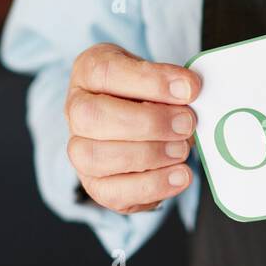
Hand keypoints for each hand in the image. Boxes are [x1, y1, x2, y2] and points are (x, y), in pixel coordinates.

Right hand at [65, 43, 201, 212]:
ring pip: (95, 157)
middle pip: (92, 116)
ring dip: (148, 155)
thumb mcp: (158, 75)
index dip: (151, 81)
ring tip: (181, 150)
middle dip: (148, 122)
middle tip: (186, 123)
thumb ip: (171, 83)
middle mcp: (75, 110)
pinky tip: (179, 175)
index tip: (189, 89)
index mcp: (88, 71)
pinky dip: (151, 186)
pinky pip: (111, 193)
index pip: (107, 72)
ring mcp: (79, 150)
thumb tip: (190, 92)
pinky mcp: (95, 185)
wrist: (141, 124)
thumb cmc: (148, 94)